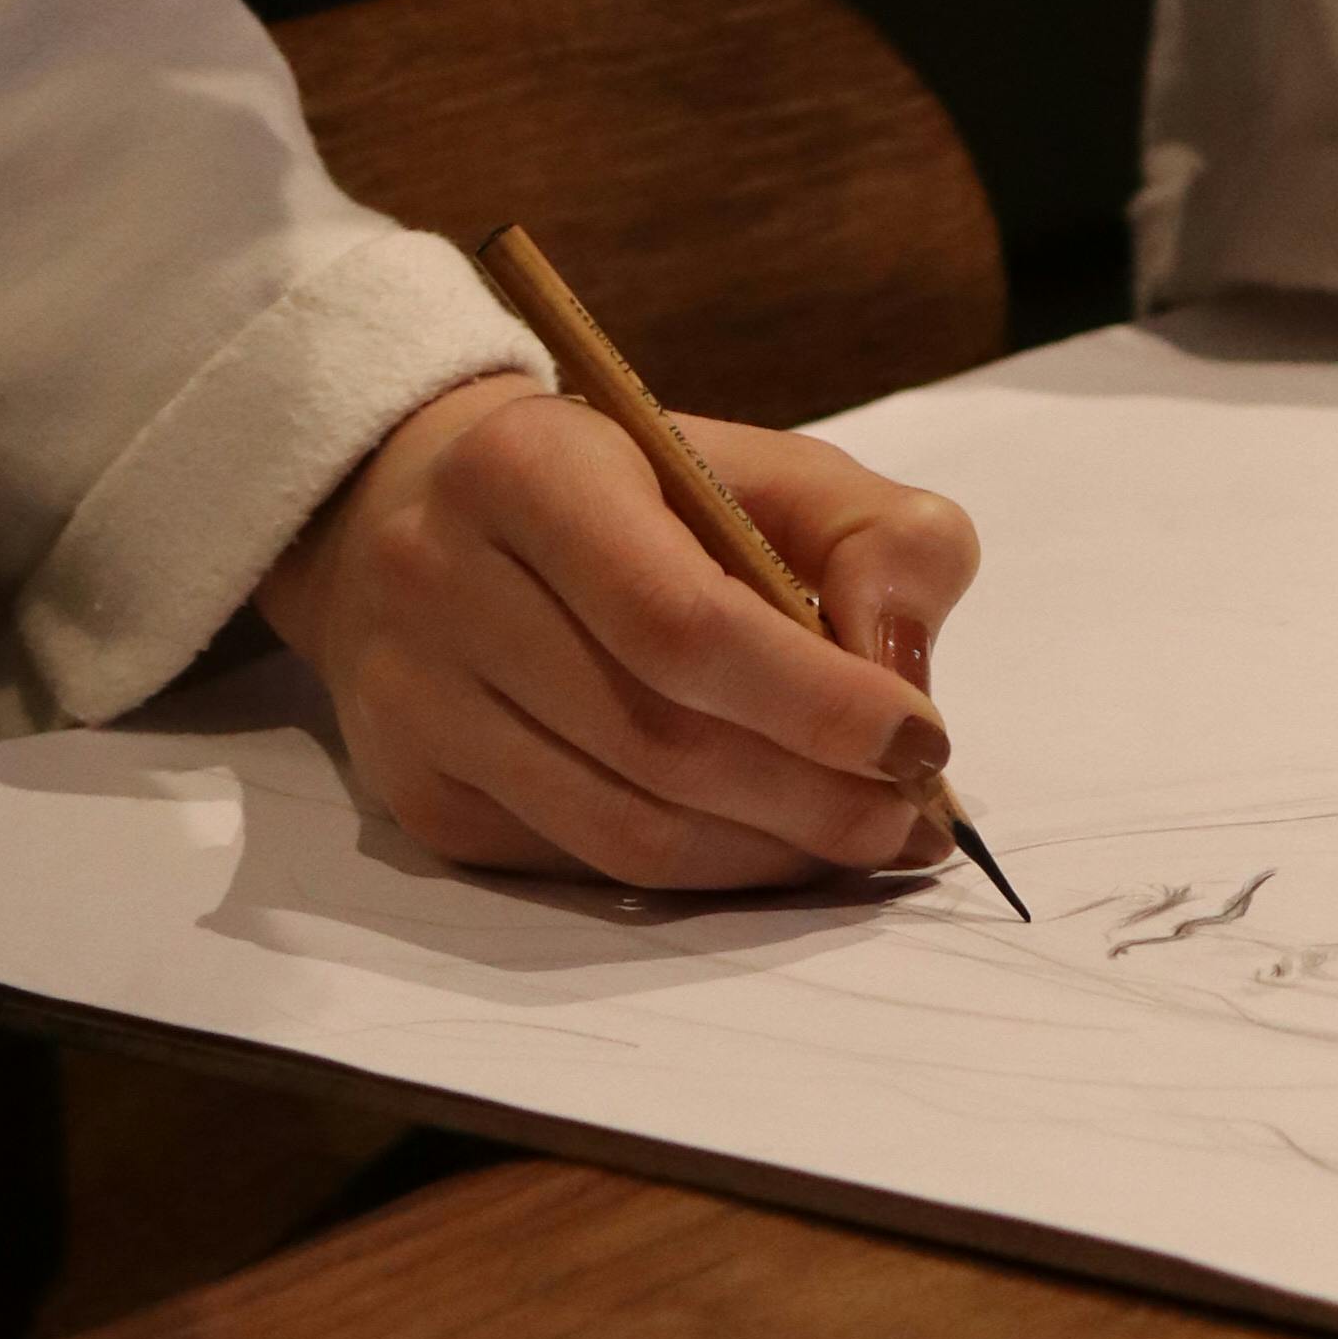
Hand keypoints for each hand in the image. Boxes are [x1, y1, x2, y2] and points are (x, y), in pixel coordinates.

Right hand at [261, 376, 980, 887]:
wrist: (424, 505)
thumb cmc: (630, 485)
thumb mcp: (765, 464)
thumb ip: (880, 537)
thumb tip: (902, 674)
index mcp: (529, 469)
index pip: (682, 620)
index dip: (815, 699)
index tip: (922, 739)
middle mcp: (443, 584)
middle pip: (658, 739)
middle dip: (813, 796)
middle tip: (913, 817)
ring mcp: (415, 702)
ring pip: (621, 829)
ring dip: (768, 855)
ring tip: (863, 841)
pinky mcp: (417, 795)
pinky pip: (580, 865)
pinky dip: (698, 874)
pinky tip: (769, 849)